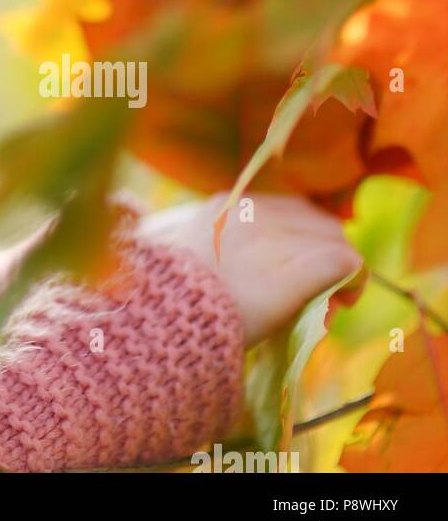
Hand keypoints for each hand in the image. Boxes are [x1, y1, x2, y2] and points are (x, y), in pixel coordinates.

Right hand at [136, 191, 363, 347]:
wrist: (168, 315)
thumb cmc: (174, 291)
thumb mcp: (194, 251)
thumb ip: (224, 243)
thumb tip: (251, 261)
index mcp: (227, 204)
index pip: (290, 208)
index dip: (303, 237)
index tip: (299, 266)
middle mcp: (255, 212)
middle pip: (318, 222)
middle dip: (325, 250)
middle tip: (323, 288)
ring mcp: (277, 239)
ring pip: (334, 241)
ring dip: (339, 267)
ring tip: (332, 299)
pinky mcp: (297, 271)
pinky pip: (341, 262)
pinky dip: (352, 279)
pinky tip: (346, 299)